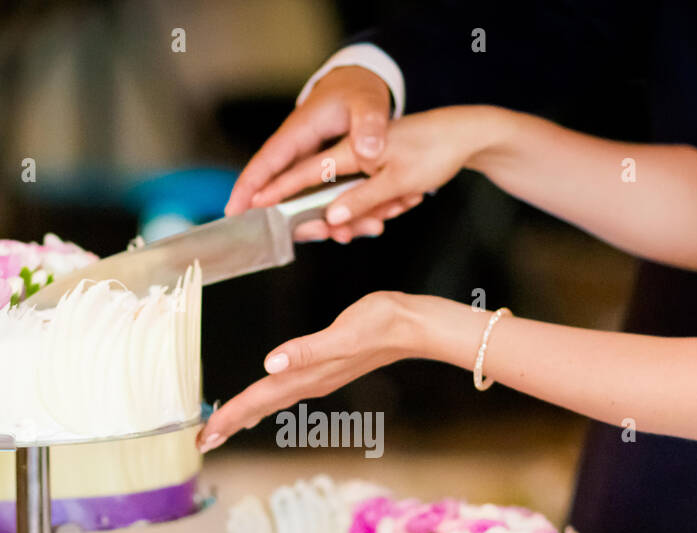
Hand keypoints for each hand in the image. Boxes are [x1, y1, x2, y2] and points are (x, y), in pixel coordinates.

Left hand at [197, 291, 418, 450]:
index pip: (259, 399)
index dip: (230, 417)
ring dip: (245, 415)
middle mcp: (309, 382)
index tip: (205, 436)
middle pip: (260, 407)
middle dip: (230, 424)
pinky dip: (265, 401)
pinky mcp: (324, 369)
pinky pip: (285, 392)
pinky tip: (260, 404)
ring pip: (271, 402)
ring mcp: (317, 378)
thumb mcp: (343, 333)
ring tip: (222, 428)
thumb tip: (270, 362)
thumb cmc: (381, 324)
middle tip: (202, 443)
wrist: (412, 326)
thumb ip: (307, 350)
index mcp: (307, 375)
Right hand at [226, 66, 392, 227]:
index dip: (248, 187)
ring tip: (332, 236)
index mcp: (299, 132)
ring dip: (312, 222)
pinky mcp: (322, 174)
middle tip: (282, 239)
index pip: (267, 162)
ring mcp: (309, 165)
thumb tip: (367, 150)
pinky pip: (320, 199)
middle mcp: (298, 152)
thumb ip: (370, 124)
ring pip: (300, 200)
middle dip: (278, 218)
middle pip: (276, 189)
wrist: (363, 86)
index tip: (233, 212)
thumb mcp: (368, 101)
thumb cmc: (358, 91)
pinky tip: (349, 229)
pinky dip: (333, 216)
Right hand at [249, 107, 494, 242]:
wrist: (458, 132)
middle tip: (334, 235)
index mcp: (333, 142)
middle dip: (319, 219)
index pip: (284, 168)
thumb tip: (332, 216)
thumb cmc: (429, 145)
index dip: (260, 189)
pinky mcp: (362, 171)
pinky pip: (356, 198)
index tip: (238, 208)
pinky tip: (399, 205)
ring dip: (357, 217)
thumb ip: (361, 196)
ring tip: (389, 213)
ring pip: (335, 201)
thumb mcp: (397, 174)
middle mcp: (334, 150)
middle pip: (304, 193)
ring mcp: (347, 162)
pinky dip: (374, 209)